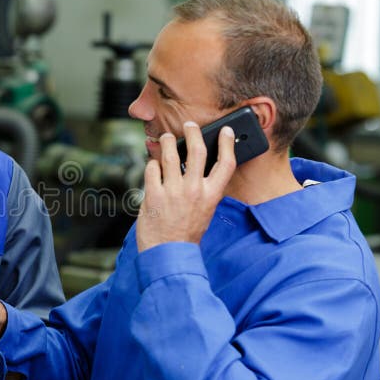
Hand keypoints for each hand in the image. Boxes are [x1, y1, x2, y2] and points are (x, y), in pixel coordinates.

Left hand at [136, 121, 235, 251]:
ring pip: (170, 155)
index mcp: (211, 195)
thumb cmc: (186, 234)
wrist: (169, 254)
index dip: (227, 144)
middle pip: (197, 150)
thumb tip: (195, 168)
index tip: (226, 131)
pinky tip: (153, 164)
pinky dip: (152, 163)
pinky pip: (152, 168)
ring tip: (166, 138)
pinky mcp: (154, 194)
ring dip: (168, 141)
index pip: (226, 163)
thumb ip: (203, 190)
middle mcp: (194, 190)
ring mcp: (173, 191)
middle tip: (189, 125)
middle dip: (193, 132)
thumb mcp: (204, 211)